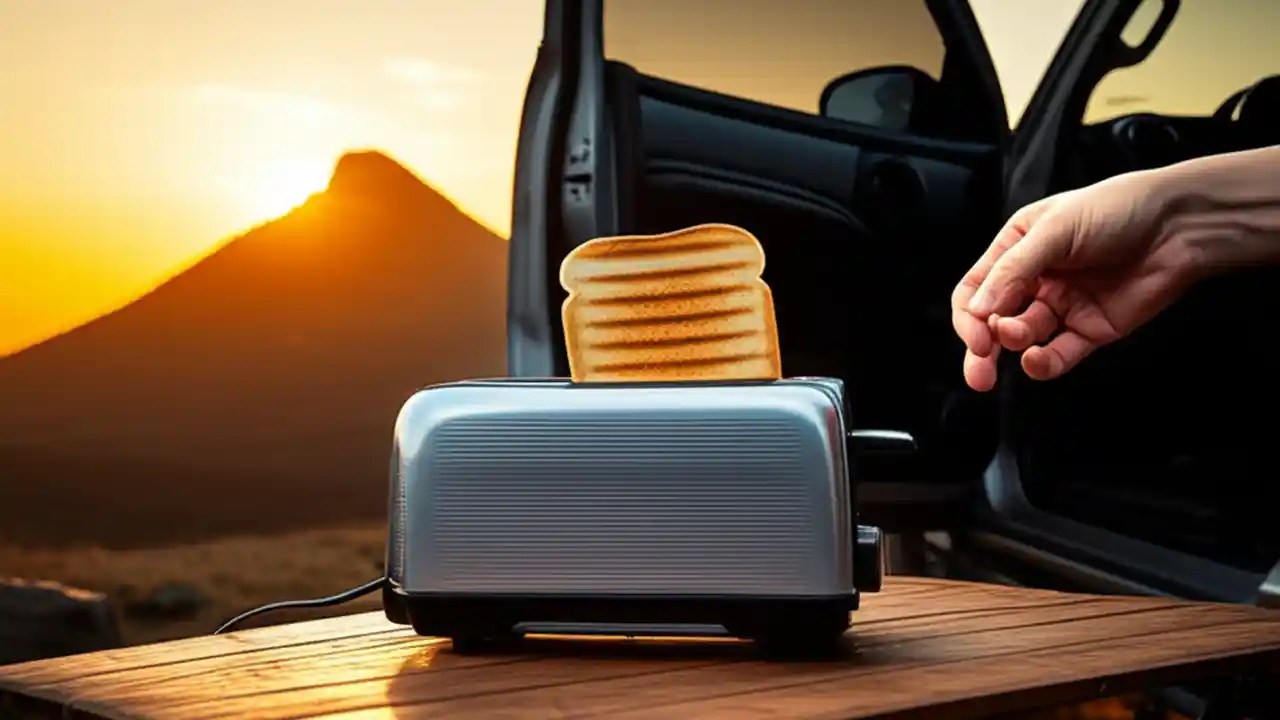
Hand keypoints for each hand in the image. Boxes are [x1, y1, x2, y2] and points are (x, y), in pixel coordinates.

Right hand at [951, 171, 1195, 391]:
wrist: (1180, 226)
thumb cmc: (1118, 209)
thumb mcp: (1054, 229)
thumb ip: (1013, 270)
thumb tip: (979, 309)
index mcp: (1017, 248)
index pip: (976, 289)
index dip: (970, 315)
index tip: (977, 334)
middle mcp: (1035, 279)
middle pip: (994, 320)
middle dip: (982, 347)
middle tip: (980, 371)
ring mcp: (1062, 306)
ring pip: (1024, 338)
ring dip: (1016, 343)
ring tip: (1020, 339)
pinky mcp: (1090, 330)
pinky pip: (1059, 354)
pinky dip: (1044, 363)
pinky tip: (1038, 361)